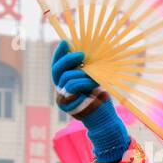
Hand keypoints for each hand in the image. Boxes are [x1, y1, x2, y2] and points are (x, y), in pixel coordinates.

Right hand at [51, 40, 129, 162]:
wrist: (105, 120)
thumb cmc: (101, 99)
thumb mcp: (93, 80)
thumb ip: (86, 70)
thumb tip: (86, 51)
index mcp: (65, 83)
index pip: (57, 65)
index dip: (60, 53)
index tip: (65, 41)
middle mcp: (60, 89)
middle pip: (57, 70)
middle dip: (69, 59)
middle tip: (82, 54)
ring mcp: (61, 98)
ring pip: (67, 78)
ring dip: (83, 75)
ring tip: (95, 77)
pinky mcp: (66, 105)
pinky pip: (72, 87)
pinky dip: (84, 83)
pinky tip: (94, 85)